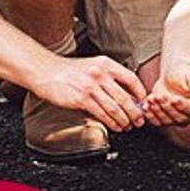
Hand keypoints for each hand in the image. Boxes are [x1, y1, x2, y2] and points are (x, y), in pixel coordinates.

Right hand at [32, 56, 146, 131]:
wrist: (45, 71)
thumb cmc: (69, 70)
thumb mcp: (93, 66)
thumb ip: (110, 77)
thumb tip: (127, 93)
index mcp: (106, 64)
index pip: (131, 78)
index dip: (140, 92)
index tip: (144, 102)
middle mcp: (100, 74)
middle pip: (125, 97)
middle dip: (135, 112)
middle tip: (139, 120)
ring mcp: (91, 86)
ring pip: (115, 108)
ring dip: (124, 120)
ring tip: (128, 126)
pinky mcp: (81, 99)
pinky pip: (102, 113)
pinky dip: (111, 122)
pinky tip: (115, 126)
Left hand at [143, 61, 189, 126]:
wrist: (173, 74)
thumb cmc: (185, 73)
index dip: (182, 106)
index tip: (174, 99)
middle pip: (179, 118)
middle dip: (167, 107)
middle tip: (160, 96)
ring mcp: (178, 119)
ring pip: (167, 121)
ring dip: (157, 110)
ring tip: (152, 98)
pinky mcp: (165, 119)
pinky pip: (157, 122)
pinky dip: (150, 115)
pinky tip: (146, 106)